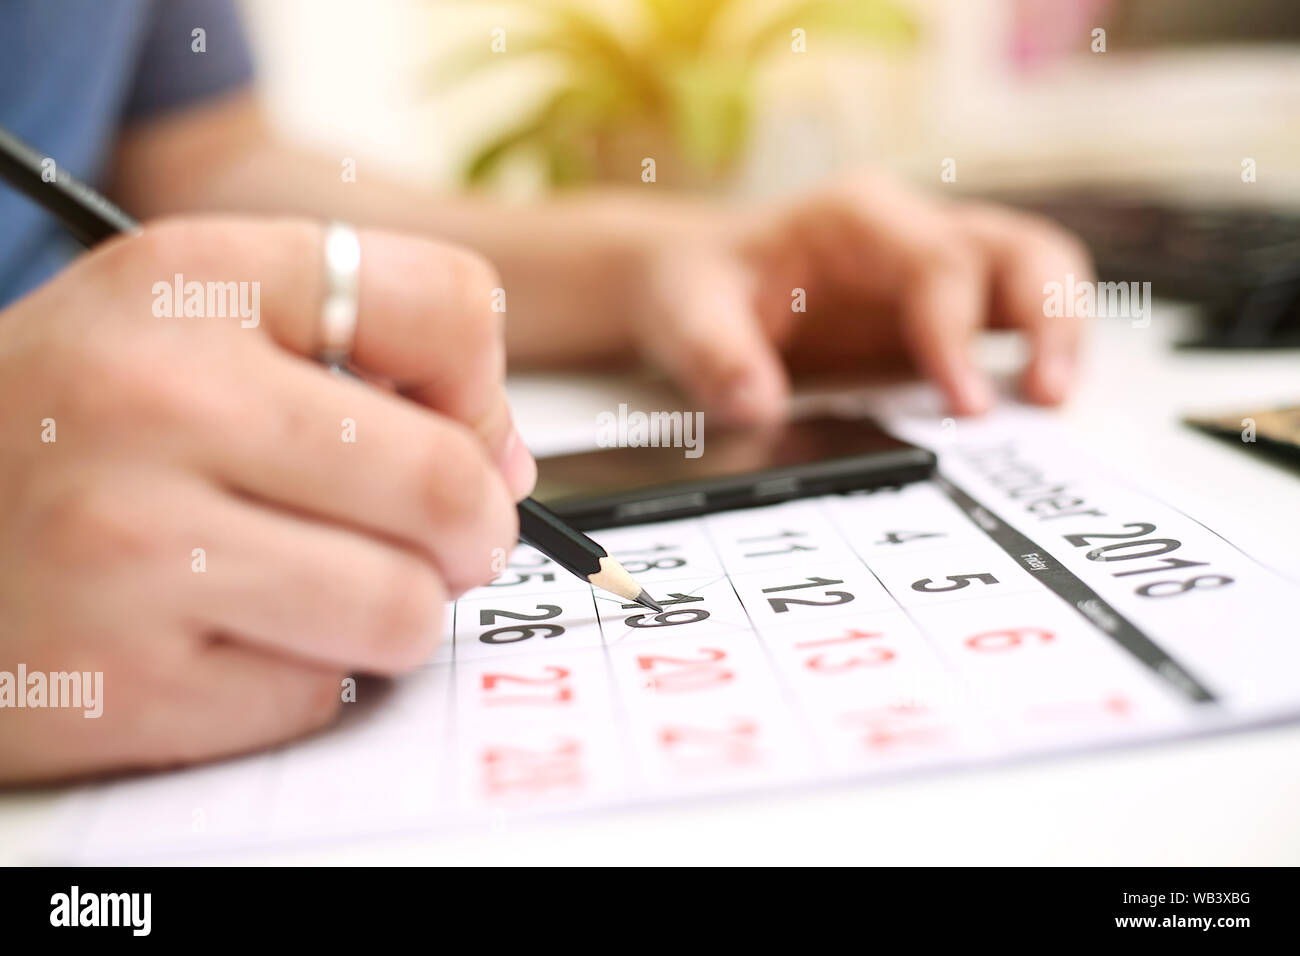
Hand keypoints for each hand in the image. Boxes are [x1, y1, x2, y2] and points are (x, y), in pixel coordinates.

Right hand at [0, 218, 533, 782]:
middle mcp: (156, 400)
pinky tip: (226, 638)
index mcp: (187, 281)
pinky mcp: (126, 684)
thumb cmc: (70, 430)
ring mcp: (131, 549)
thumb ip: (365, 358)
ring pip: (404, 608)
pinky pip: (320, 694)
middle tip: (440, 538)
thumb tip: (505, 462)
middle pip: (447, 482)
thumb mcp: (186, 327)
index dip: (483, 387)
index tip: (457, 426)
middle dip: (473, 527)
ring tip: (317, 587)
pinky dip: (302, 675)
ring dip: (390, 611)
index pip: (447, 305)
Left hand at [630, 171, 1093, 421]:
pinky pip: (1014, 314)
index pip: (936, 263)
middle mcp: (909, 232)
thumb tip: (757, 407)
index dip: (958, 333)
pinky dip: (1035, 353)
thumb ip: (717, 358)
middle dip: (1049, 318)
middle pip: (1018, 249)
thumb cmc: (699, 285)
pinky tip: (1029, 408)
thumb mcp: (685, 315)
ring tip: (1055, 404)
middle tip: (1048, 397)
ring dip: (1060, 333)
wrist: (698, 277)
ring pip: (1036, 272)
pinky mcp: (944, 307)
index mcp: (855, 219)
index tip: (966, 405)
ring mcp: (935, 267)